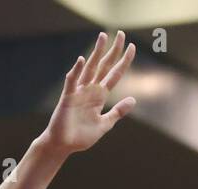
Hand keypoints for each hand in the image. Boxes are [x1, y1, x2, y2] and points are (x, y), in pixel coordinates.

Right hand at [42, 32, 135, 155]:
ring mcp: (79, 92)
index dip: (123, 62)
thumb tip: (133, 100)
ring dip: (96, 53)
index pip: (114, 75)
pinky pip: (72, 82)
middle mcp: (90, 90)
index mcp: (100, 96)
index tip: (132, 47)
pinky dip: (76, 72)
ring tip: (103, 37)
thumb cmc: (81, 136)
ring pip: (89, 69)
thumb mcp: (104, 124)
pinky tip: (82, 61)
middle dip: (112, 51)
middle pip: (103, 66)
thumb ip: (117, 112)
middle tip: (120, 34)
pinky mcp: (67, 98)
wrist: (63, 145)